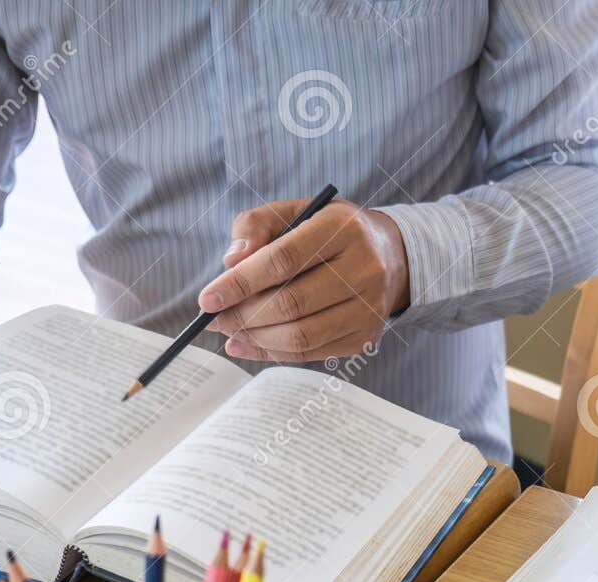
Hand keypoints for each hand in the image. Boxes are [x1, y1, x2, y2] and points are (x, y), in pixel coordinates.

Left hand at [199, 197, 409, 361]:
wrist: (390, 255)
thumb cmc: (329, 230)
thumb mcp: (294, 211)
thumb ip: (256, 226)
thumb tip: (231, 261)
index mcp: (343, 229)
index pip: (284, 260)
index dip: (241, 282)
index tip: (207, 298)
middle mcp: (365, 269)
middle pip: (292, 303)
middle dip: (243, 315)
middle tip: (215, 319)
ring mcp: (369, 308)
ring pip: (302, 335)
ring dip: (256, 339)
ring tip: (229, 332)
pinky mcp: (366, 336)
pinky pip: (311, 352)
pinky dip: (273, 354)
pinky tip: (248, 346)